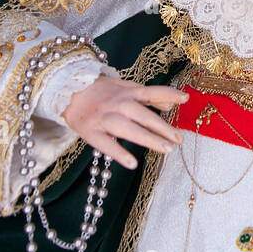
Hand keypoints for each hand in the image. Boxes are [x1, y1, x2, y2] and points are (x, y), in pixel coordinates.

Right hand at [62, 74, 188, 169]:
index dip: (168, 94)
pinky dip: (119, 153)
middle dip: (162, 127)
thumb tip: (170, 106)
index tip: (185, 99)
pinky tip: (132, 163)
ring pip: (128, 129)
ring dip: (148, 139)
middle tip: (179, 139)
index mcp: (127, 92)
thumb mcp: (125, 88)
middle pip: (143, 115)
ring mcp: (104, 118)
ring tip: (166, 149)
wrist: (67, 91)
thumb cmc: (102, 92)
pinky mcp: (91, 132)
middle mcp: (118, 104)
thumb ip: (148, 97)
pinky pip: (106, 144)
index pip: (151, 92)